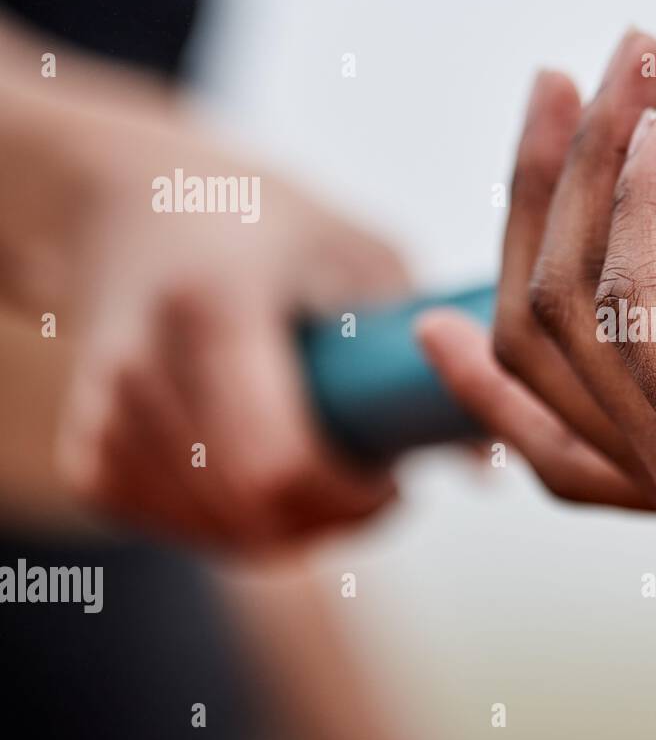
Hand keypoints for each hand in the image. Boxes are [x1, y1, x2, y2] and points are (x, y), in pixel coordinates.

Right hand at [55, 110, 405, 550]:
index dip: (353, 500)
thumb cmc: (268, 226)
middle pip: (254, 515)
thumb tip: (486, 464)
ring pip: (218, 536)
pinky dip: (231, 525)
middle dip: (334, 520)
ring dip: (289, 528)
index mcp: (214, 310)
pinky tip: (261, 474)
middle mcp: (141, 368)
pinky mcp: (85, 450)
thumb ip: (420, 358)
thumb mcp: (358, 257)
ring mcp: (104, 414)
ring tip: (327, 470)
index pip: (281, 466)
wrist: (134, 203)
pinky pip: (175, 530)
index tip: (395, 483)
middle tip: (376, 487)